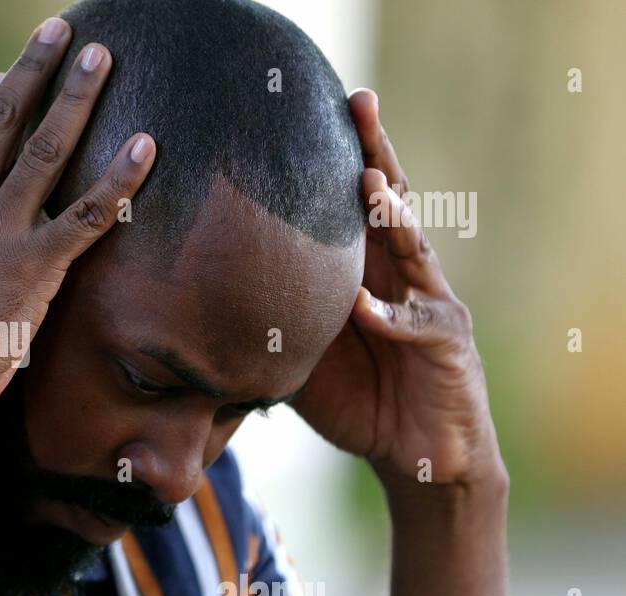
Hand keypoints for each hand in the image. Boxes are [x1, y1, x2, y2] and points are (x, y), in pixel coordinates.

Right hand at [0, 18, 154, 430]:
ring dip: (76, 98)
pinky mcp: (32, 269)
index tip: (5, 75)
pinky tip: (147, 144)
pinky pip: (87, 214)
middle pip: (0, 122)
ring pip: (43, 150)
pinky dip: (120, 177)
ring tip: (103, 57)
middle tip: (60, 33)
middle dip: (33, 72)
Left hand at [291, 90, 504, 489]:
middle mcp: (400, 275)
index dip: (335, 157)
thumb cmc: (359, 399)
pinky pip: (417, 327)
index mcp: (365, 270)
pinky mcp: (447, 346)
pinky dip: (391, 319)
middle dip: (374, 152)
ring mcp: (430, 304)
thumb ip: (260, 328)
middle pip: (388, 203)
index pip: (349, 204)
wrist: (418, 455)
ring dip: (390, 217)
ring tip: (369, 184)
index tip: (309, 109)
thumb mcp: (298, 359)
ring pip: (413, 250)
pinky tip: (366, 308)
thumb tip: (184, 317)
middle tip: (359, 102)